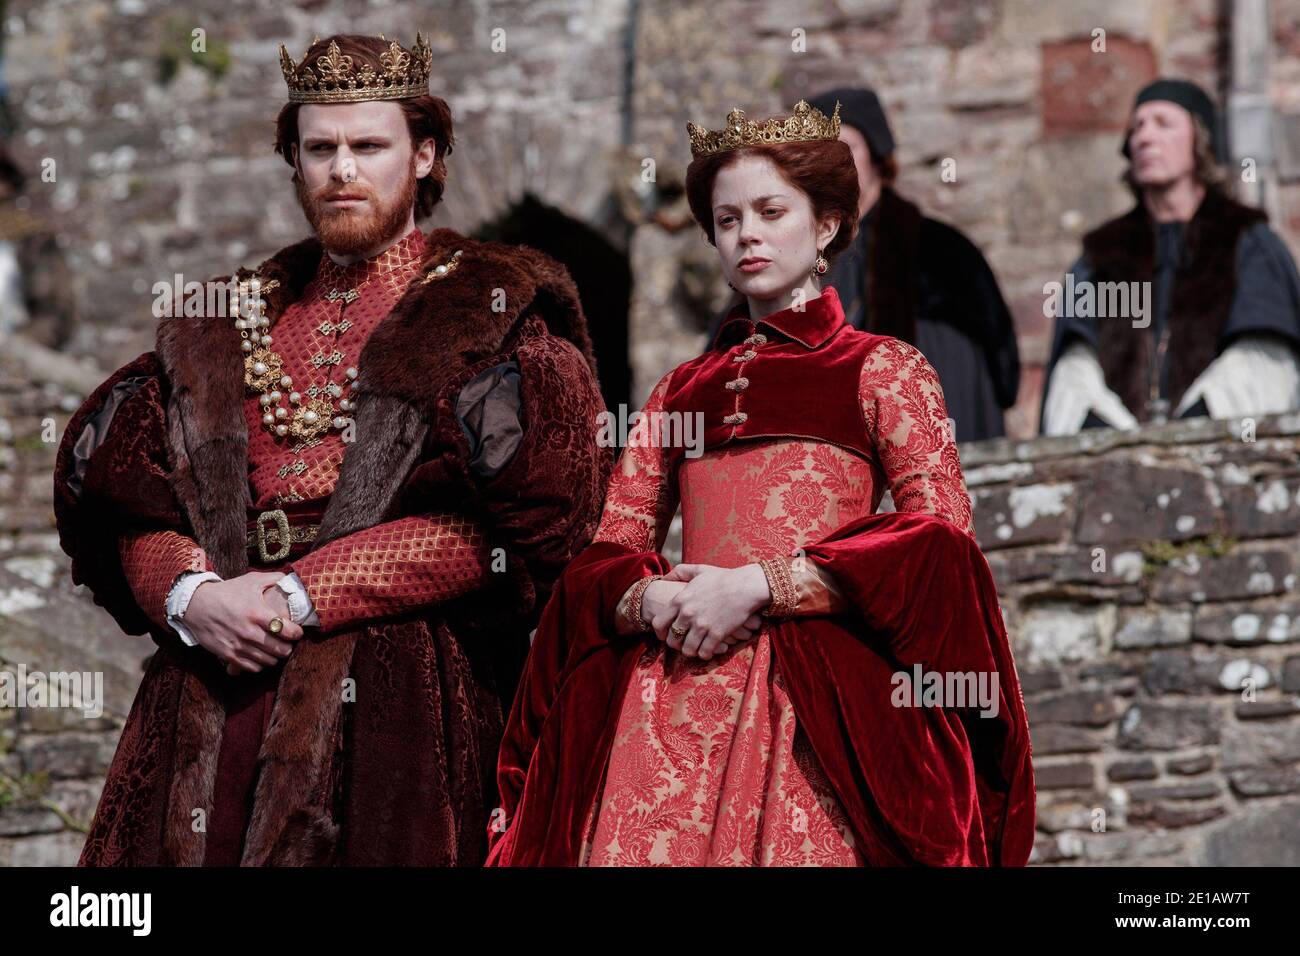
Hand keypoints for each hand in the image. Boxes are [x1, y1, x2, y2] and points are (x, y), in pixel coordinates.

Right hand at [183, 571, 303, 674]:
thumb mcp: (251, 580)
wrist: (196, 604)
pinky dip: (260, 664)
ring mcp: (238, 645)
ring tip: (276, 650)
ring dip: (275, 657)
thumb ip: (274, 578)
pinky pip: (252, 667)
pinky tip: (261, 657)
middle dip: (288, 647)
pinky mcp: (228, 655)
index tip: (297, 632)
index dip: (297, 633)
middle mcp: (249, 631)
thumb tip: (291, 579)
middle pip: (280, 650)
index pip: (287, 630)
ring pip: (268, 661)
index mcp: (257, 613)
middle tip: (288, 643)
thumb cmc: (227, 591)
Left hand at [654, 563, 769, 659]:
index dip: (660, 633)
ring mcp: (702, 625)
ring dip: (690, 651)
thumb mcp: (698, 570)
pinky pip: (704, 652)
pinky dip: (705, 654)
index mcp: (680, 600)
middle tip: (682, 644)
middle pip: (672, 640)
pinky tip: (708, 650)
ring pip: (687, 650)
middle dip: (675, 644)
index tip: (665, 635)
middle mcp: (687, 614)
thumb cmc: (723, 577)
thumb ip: (679, 572)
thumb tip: (664, 577)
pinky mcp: (716, 634)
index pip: (658, 623)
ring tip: (695, 648)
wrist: (746, 586)